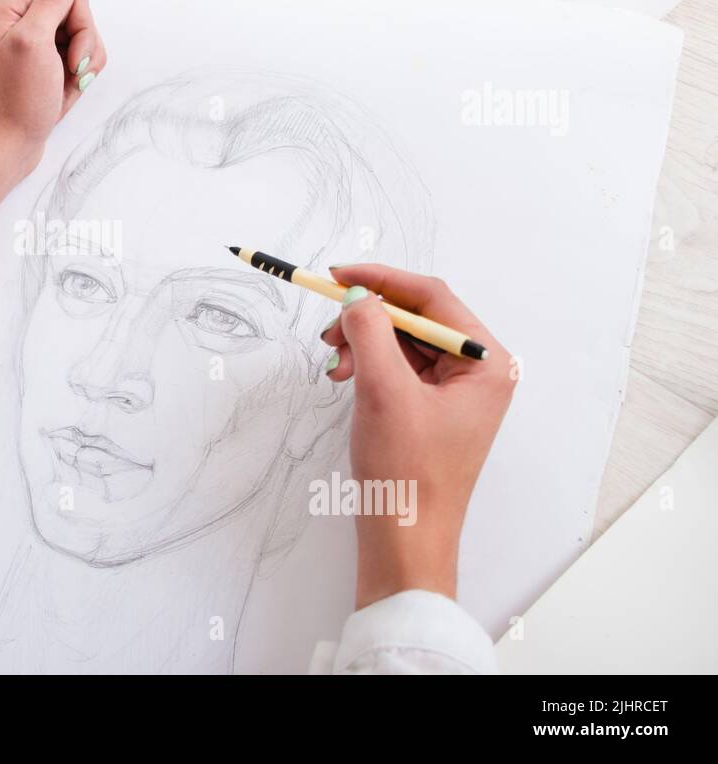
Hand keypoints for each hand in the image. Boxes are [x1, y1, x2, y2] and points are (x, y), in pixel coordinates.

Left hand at [0, 0, 105, 160]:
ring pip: (84, 40)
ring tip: (65, 88)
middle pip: (79, 17)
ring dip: (85, 67)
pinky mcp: (43, 66)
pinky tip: (64, 94)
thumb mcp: (33, 42)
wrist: (7, 147)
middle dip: (84, 49)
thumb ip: (52, 0)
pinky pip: (78, 60)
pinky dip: (79, 79)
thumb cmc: (15, 100)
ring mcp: (33, 45)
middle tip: (70, 76)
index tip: (68, 59)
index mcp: (10, 6)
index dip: (80, 28)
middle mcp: (20, 20)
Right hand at [319, 265, 515, 608]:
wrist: (405, 538)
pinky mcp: (431, 408)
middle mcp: (478, 371)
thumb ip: (369, 332)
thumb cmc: (407, 473)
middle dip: (367, 318)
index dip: (382, 281)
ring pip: (401, 341)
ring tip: (333, 364)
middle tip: (328, 331)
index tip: (338, 276)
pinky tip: (344, 377)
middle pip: (415, 317)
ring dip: (363, 343)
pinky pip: (397, 367)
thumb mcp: (384, 392)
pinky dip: (367, 365)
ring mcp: (455, 392)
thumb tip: (355, 295)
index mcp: (487, 363)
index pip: (432, 297)